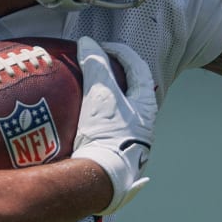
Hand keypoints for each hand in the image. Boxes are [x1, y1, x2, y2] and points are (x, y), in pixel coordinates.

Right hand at [72, 37, 156, 215]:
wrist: (101, 180)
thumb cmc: (107, 134)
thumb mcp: (101, 95)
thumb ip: (96, 65)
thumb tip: (87, 41)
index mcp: (146, 106)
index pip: (138, 67)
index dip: (120, 51)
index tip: (99, 47)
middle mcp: (143, 123)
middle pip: (132, 89)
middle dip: (114, 75)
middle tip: (92, 66)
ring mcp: (129, 140)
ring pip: (119, 110)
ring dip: (103, 97)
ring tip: (81, 90)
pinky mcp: (114, 152)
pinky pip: (105, 128)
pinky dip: (92, 117)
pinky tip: (75, 120)